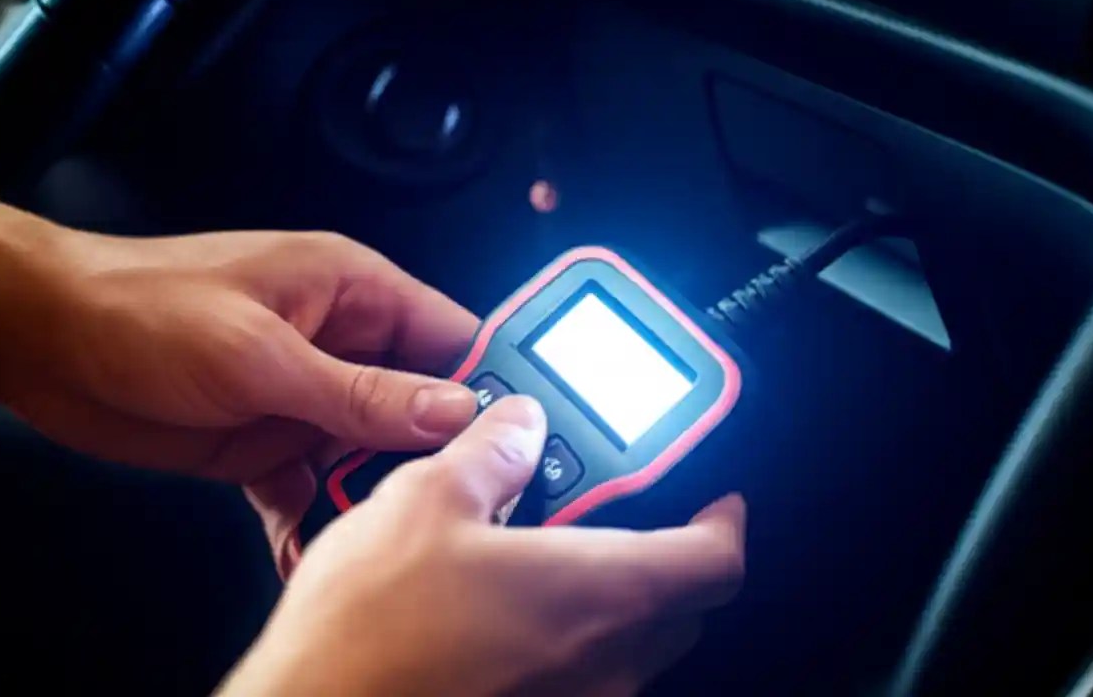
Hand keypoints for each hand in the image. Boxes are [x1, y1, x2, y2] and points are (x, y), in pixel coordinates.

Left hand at [6, 230, 479, 572]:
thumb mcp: (263, 355)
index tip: (514, 439)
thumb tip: (452, 411)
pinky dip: (315, 515)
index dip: (486, 383)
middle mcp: (338, 341)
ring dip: (371, 492)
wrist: (45, 341)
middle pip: (417, 403)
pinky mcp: (266, 439)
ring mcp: (303, 394)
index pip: (449, 335)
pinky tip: (313, 546)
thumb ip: (359, 392)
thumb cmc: (146, 310)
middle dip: (428, 453)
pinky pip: (313, 482)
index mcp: (351, 290)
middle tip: (442, 504)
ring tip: (376, 533)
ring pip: (368, 452)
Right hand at [218, 396, 746, 696]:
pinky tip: (495, 615)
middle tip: (616, 514)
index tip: (715, 496)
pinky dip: (559, 641)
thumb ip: (491, 451)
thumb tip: (518, 422)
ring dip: (605, 598)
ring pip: (627, 647)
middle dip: (662, 552)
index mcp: (600, 592)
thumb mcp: (425, 499)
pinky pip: (574, 679)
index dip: (724, 519)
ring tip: (537, 556)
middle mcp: (603, 662)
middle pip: (679, 604)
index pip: (716, 558)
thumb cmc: (368, 634)